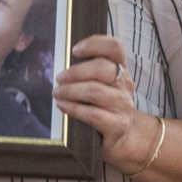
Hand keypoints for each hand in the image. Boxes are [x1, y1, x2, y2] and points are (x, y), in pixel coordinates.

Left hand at [53, 35, 159, 173]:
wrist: (123, 137)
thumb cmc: (103, 105)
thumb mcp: (100, 84)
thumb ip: (87, 71)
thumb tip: (57, 60)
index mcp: (120, 69)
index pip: (114, 48)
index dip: (95, 44)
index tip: (74, 49)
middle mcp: (125, 84)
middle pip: (103, 68)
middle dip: (76, 72)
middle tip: (58, 78)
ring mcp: (123, 104)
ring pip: (95, 91)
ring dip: (71, 90)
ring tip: (57, 93)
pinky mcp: (118, 124)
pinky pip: (93, 114)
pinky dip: (74, 108)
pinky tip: (62, 106)